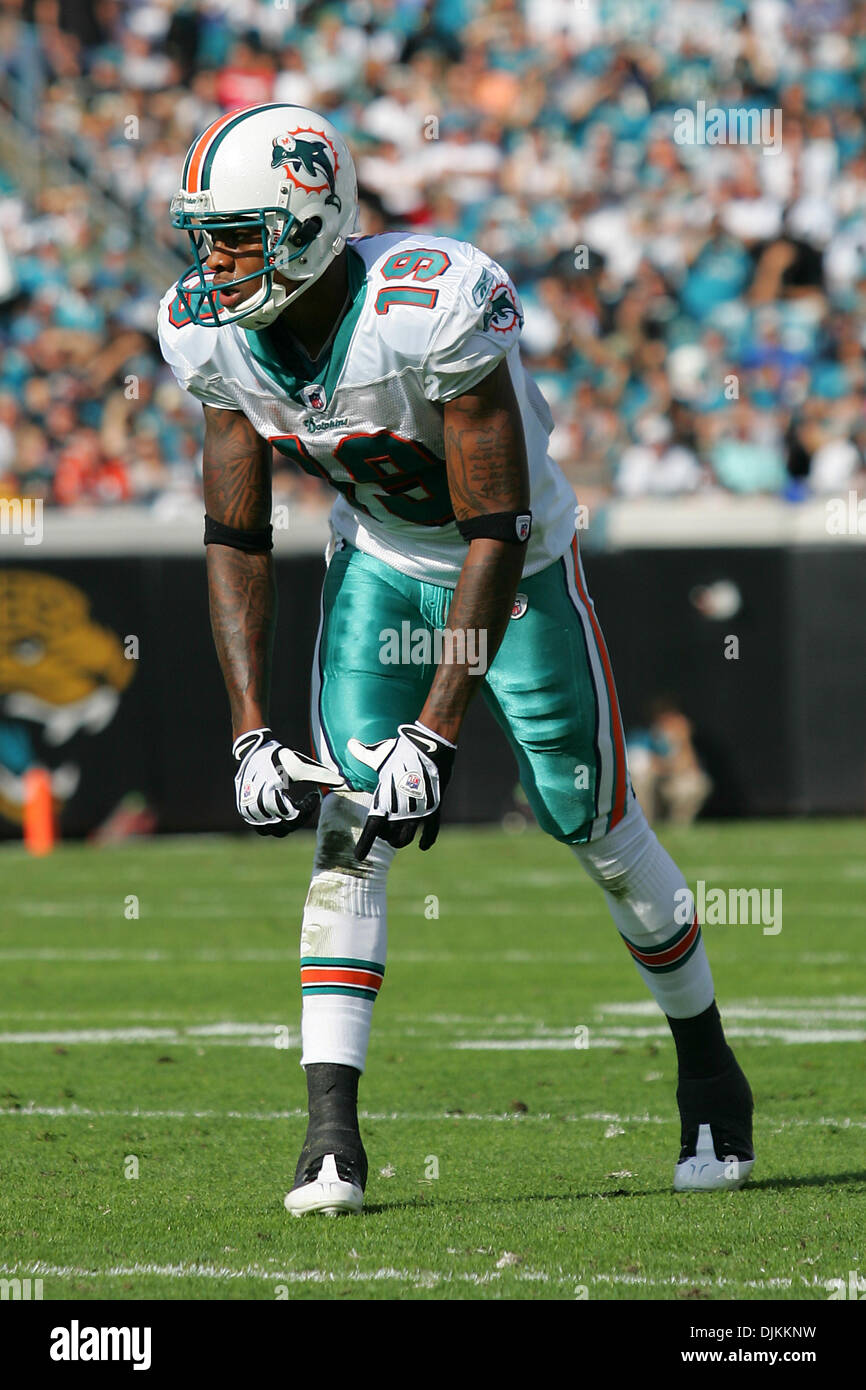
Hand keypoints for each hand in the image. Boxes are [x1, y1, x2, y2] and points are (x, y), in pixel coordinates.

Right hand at [233, 728, 344, 836]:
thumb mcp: (300, 766)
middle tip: (306, 804)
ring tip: (293, 809)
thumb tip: (342, 782)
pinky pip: (261, 827)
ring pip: (272, 831)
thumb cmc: (278, 757)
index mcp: (269, 798)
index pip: (294, 817)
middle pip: (284, 828)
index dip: (307, 809)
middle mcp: (256, 808)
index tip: (314, 796)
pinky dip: (272, 823)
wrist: (252, 750)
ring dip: (285, 823)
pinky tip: (281, 809)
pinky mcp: (244, 810)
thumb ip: (321, 775)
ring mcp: (247, 811)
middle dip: (298, 818)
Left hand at [348, 721, 455, 858]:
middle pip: (389, 836)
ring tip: (398, 836)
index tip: (358, 856)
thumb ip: (362, 754)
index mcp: (384, 800)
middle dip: (385, 836)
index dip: (365, 844)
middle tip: (384, 830)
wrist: (428, 747)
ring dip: (401, 840)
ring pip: (407, 838)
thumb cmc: (401, 752)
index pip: (373, 828)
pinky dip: (426, 841)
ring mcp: (418, 811)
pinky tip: (422, 846)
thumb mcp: (378, 755)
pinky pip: (430, 832)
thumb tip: (350, 743)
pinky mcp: (433, 809)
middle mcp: (400, 810)